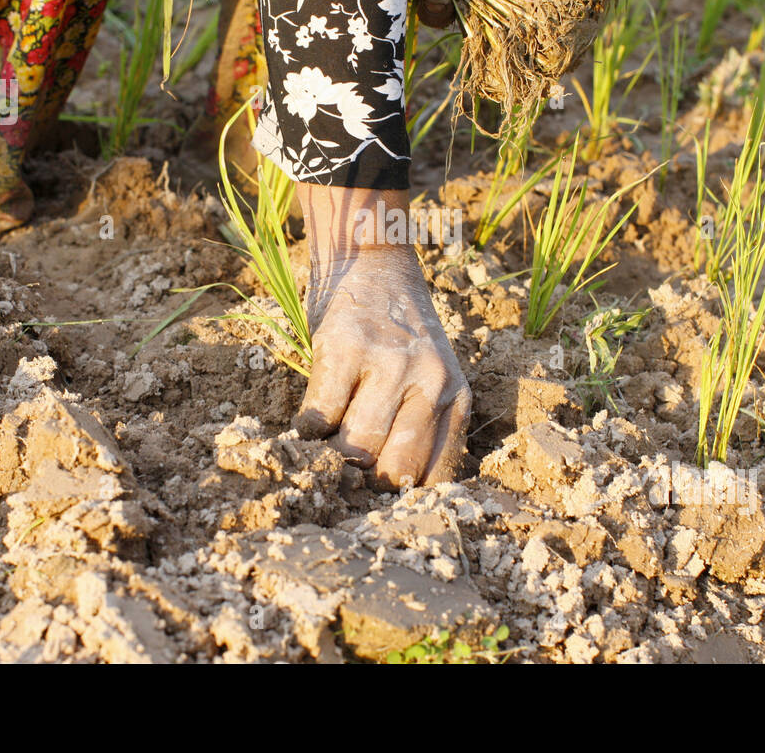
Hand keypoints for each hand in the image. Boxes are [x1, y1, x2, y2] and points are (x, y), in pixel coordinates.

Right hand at [294, 184, 470, 488]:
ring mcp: (389, 362)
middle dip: (365, 486)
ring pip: (356, 448)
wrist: (372, 258)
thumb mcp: (429, 374)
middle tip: (344, 482)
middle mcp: (432, 381)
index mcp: (456, 396)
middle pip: (395, 471)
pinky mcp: (345, 346)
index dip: (400, 502)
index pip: (435, 477)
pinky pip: (319, 415)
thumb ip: (419, 424)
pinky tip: (307, 423)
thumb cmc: (397, 330)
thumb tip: (383, 494)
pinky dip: (307, 430)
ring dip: (331, 459)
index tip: (376, 506)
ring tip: (323, 452)